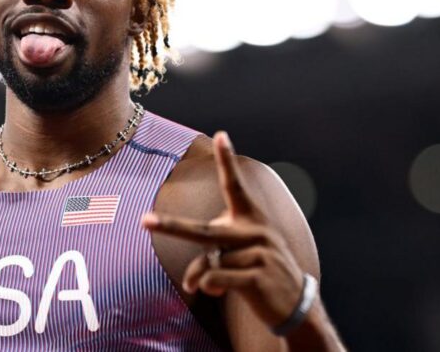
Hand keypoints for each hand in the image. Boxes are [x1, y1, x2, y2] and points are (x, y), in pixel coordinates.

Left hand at [141, 132, 307, 329]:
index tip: (221, 135)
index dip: (227, 161)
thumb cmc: (258, 272)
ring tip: (209, 287)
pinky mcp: (259, 278)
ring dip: (199, 278)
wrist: (296, 304)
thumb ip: (214, 254)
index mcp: (250, 219)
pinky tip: (219, 294)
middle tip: (143, 221)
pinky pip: (216, 280)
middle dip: (170, 227)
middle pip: (204, 232)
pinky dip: (208, 288)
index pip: (235, 186)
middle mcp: (256, 232)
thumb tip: (194, 279)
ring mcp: (260, 254)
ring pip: (208, 264)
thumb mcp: (239, 255)